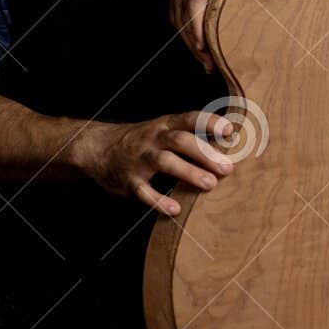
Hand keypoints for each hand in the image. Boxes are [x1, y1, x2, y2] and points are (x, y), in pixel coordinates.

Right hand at [70, 112, 236, 215]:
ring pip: (164, 161)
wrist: (97, 147)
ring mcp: (138, 158)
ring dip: (188, 172)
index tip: (229, 130)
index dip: (209, 122)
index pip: (189, 118)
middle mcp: (152, 138)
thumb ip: (190, 135)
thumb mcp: (163, 130)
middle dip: (204, 152)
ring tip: (210, 184)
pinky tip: (175, 210)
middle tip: (227, 167)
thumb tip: (231, 144)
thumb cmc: (143, 141)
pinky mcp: (127, 180)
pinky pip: (143, 191)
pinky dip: (158, 200)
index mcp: (165, 124)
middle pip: (180, 140)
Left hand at [170, 0, 287, 72]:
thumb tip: (230, 9)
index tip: (202, 53)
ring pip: (185, 14)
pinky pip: (196, 4)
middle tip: (206, 64)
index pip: (179, 10)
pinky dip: (196, 26)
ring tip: (208, 60)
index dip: (187, 35)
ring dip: (194, 42)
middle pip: (178, 17)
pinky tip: (202, 42)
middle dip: (190, 44)